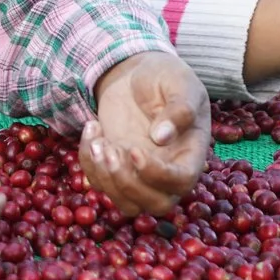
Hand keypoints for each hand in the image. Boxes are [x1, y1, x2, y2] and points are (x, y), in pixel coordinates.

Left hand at [83, 51, 210, 214]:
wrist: (137, 74)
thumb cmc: (165, 77)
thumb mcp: (178, 82)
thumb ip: (179, 107)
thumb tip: (163, 136)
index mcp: (191, 153)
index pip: (182, 182)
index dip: (157, 174)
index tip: (134, 149)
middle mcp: (169, 171)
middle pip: (156, 205)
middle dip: (127, 183)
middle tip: (110, 149)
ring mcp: (140, 174)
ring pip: (127, 204)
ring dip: (105, 178)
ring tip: (97, 138)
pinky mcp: (116, 168)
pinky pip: (100, 183)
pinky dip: (88, 161)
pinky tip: (92, 127)